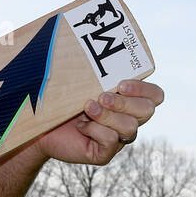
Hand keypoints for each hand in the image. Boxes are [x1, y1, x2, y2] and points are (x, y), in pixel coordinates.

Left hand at [36, 79, 164, 165]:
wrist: (40, 126)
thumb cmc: (61, 99)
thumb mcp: (81, 82)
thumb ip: (95, 72)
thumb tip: (97, 44)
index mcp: (128, 100)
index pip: (155, 95)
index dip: (144, 89)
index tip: (121, 83)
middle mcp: (128, 119)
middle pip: (147, 111)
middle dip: (125, 102)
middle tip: (101, 96)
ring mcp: (118, 138)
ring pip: (130, 127)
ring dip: (107, 115)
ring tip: (87, 108)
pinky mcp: (104, 153)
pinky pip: (111, 141)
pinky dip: (95, 130)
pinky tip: (81, 126)